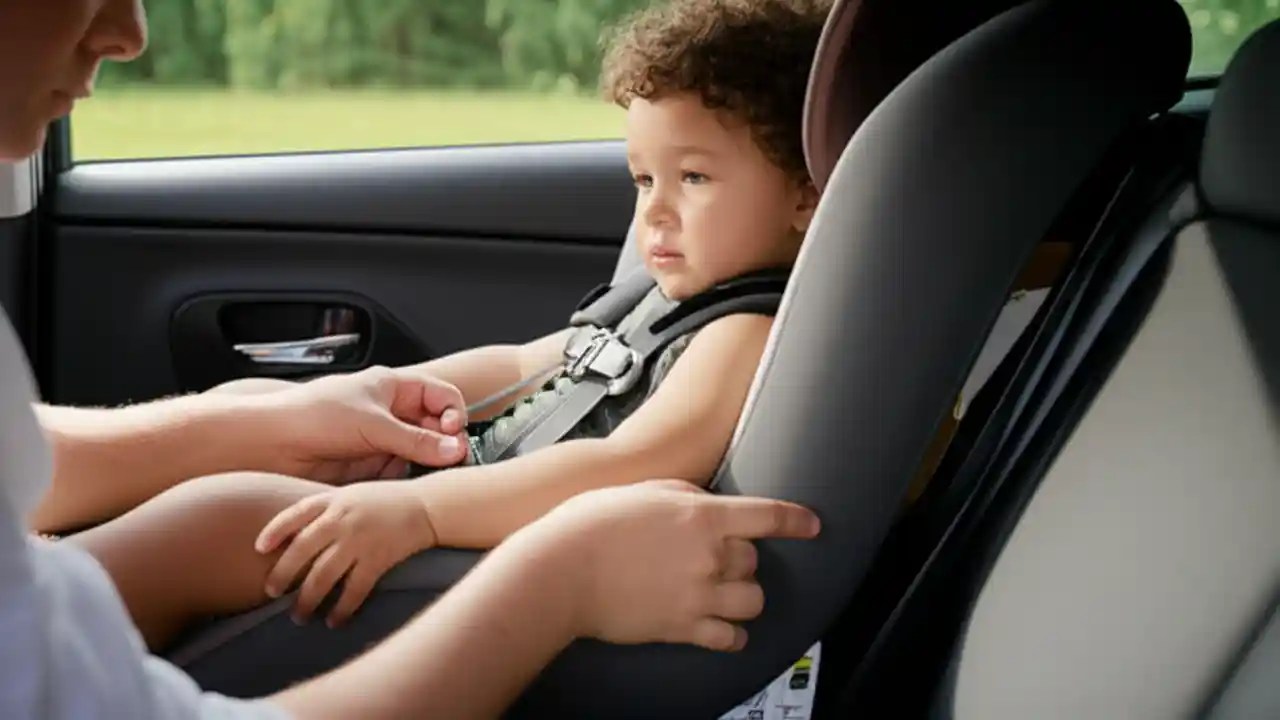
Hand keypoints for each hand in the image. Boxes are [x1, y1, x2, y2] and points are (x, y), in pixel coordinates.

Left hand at [255, 481, 436, 627]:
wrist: (428, 505)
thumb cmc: (387, 501)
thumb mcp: (353, 495)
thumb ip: (327, 510)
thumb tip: (294, 537)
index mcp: (334, 500)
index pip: (294, 513)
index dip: (274, 531)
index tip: (258, 549)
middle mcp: (343, 519)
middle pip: (301, 550)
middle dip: (283, 574)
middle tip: (272, 593)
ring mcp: (360, 540)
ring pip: (323, 576)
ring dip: (307, 600)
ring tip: (298, 616)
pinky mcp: (378, 559)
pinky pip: (354, 590)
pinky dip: (342, 609)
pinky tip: (334, 621)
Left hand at [268, 366, 469, 483]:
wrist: (271, 443)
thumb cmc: (315, 417)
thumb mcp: (373, 425)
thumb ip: (416, 440)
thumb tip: (456, 450)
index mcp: (393, 387)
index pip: (441, 396)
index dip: (453, 414)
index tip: (454, 434)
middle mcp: (391, 411)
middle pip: (435, 426)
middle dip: (446, 443)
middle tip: (452, 461)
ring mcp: (382, 438)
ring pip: (421, 451)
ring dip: (429, 463)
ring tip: (432, 476)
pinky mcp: (371, 463)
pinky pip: (402, 470)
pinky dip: (409, 478)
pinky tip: (409, 486)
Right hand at [515, 480, 820, 651]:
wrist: (561, 570)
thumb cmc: (591, 524)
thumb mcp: (642, 490)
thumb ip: (682, 494)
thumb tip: (701, 503)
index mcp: (701, 515)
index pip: (767, 517)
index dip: (796, 521)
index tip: (812, 525)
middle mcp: (708, 556)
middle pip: (754, 560)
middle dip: (740, 558)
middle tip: (714, 558)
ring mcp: (698, 595)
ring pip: (753, 600)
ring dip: (743, 595)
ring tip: (722, 592)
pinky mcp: (683, 627)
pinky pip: (730, 638)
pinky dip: (732, 635)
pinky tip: (722, 628)